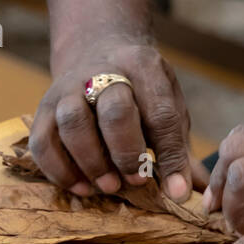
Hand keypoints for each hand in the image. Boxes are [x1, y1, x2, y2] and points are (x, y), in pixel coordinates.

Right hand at [29, 40, 207, 201]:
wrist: (97, 50)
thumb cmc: (140, 91)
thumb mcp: (166, 105)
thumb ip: (179, 147)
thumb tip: (200, 193)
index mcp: (144, 67)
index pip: (160, 111)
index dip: (170, 154)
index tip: (176, 189)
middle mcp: (104, 70)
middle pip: (114, 108)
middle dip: (127, 151)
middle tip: (136, 181)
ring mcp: (69, 86)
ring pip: (73, 120)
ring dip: (91, 160)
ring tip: (108, 186)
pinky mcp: (44, 106)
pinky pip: (43, 140)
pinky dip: (59, 169)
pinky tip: (80, 187)